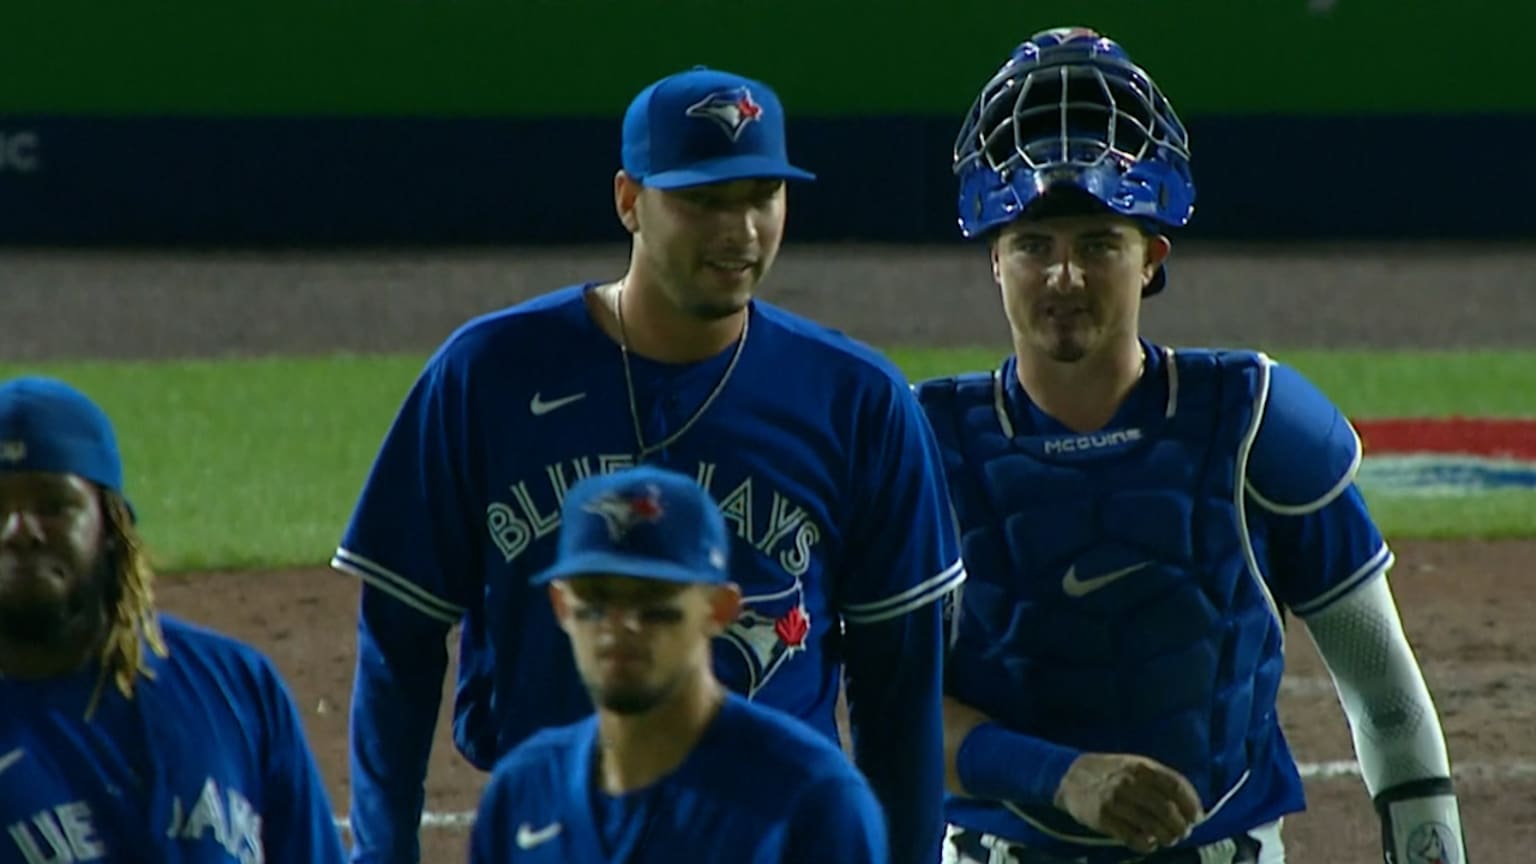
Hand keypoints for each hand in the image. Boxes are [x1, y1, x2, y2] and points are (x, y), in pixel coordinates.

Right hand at [1052, 753, 1204, 854]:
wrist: (1070, 777)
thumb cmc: (1111, 773)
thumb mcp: (1135, 765)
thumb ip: (1161, 780)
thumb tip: (1191, 806)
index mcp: (1141, 767)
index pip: (1176, 787)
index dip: (1192, 805)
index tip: (1197, 817)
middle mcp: (1129, 782)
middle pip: (1167, 810)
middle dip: (1181, 826)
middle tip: (1183, 832)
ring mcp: (1115, 801)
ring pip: (1153, 827)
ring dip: (1167, 838)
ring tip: (1169, 839)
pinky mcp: (1104, 819)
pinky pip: (1134, 838)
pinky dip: (1147, 845)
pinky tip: (1150, 843)